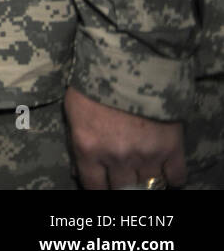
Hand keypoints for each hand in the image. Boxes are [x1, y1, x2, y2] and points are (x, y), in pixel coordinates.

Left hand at [64, 86, 186, 188]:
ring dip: (146, 182)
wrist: (128, 61)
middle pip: (122, 189)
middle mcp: (117, 157)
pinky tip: (166, 172)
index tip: (103, 184)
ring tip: (143, 173)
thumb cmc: (93, 81)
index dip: (99, 188)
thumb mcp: (73, 109)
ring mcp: (146, 155)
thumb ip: (78, 138)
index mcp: (88, 148)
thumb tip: (80, 164)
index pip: (94, 187)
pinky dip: (172, 178)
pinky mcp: (171, 148)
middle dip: (122, 184)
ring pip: (148, 187)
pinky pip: (176, 177)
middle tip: (124, 176)